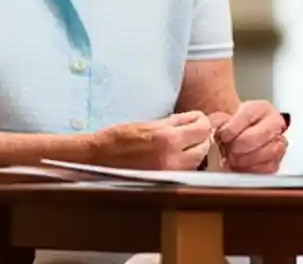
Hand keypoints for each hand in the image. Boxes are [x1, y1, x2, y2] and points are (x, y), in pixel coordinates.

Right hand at [92, 111, 211, 170]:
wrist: (97, 159)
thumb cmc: (118, 138)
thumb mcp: (148, 123)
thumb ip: (174, 123)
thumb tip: (194, 121)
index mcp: (168, 138)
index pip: (202, 127)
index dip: (201, 121)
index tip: (197, 119)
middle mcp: (172, 157)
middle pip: (205, 144)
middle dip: (201, 136)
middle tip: (192, 132)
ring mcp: (169, 172)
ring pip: (198, 160)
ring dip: (195, 150)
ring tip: (183, 144)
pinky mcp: (164, 182)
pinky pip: (186, 171)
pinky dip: (186, 163)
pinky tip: (175, 156)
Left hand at [210, 100, 287, 172]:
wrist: (239, 137)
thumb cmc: (232, 128)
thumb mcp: (222, 119)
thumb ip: (217, 122)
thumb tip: (209, 129)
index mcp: (261, 108)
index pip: (246, 116)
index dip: (229, 130)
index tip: (222, 136)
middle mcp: (275, 123)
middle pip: (254, 137)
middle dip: (236, 147)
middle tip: (227, 150)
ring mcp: (279, 142)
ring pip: (265, 152)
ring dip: (244, 159)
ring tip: (233, 159)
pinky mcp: (277, 161)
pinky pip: (268, 168)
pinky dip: (252, 169)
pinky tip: (241, 166)